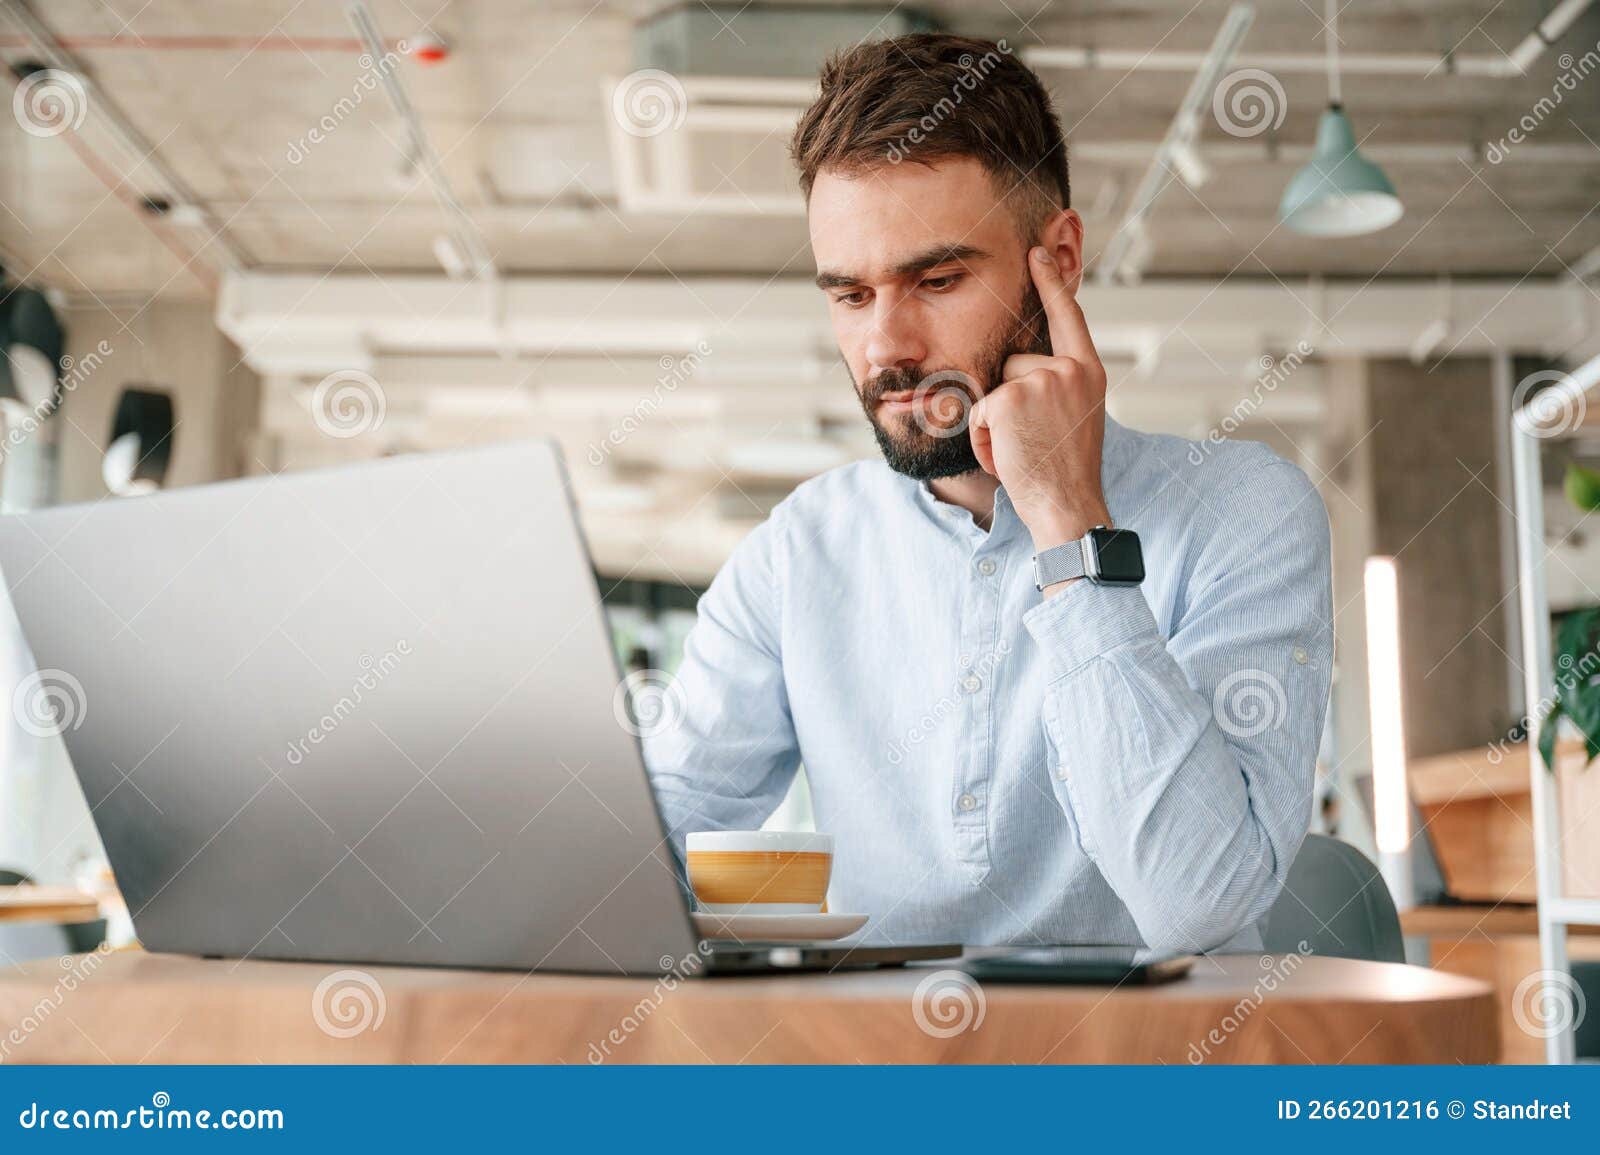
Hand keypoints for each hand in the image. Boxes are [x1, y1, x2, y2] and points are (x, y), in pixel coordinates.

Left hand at [970, 246, 1110, 554]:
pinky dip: (984, 437)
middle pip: (1015, 360)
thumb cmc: (1064, 469)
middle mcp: (1070, 369)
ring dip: (997, 420)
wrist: (1066, 505)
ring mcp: (1042, 381)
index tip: (1038, 249)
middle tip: (1035, 439)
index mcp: (1089, 371)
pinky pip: (979, 410)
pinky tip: (1008, 454)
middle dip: (1011, 398)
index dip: (1051, 282)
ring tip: (1023, 448)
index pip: (1068, 316)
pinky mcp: (1011, 398)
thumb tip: (1023, 361)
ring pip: (996, 385)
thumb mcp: (1073, 415)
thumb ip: (1057, 383)